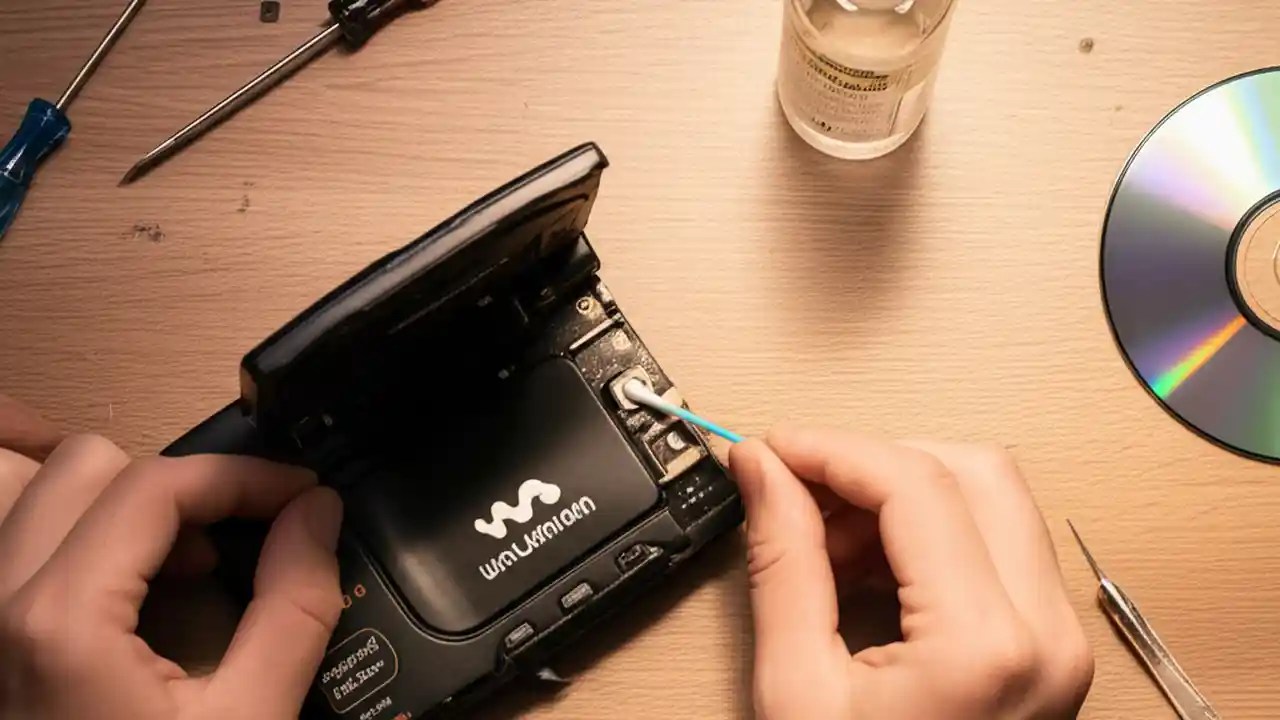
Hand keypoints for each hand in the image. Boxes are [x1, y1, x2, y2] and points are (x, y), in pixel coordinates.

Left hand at [0, 424, 343, 718]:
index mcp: (62, 619)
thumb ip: (296, 605)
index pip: (157, 484)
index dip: (244, 476)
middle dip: (174, 487)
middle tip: (235, 539)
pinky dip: (82, 539)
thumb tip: (317, 514)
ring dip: (116, 504)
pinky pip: (21, 545)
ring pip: (37, 493)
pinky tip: (135, 595)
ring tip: (179, 560)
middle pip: (85, 465)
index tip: (299, 496)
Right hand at [729, 427, 1093, 719]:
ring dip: (900, 497)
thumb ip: (783, 562)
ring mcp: (1059, 644)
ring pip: (991, 499)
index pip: (913, 483)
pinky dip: (928, 535)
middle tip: (798, 491)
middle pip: (970, 472)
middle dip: (872, 466)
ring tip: (825, 543)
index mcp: (985, 646)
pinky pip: (999, 547)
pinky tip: (865, 568)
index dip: (831, 449)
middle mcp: (1045, 636)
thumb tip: (764, 472)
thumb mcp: (796, 688)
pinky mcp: (1051, 651)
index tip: (773, 449)